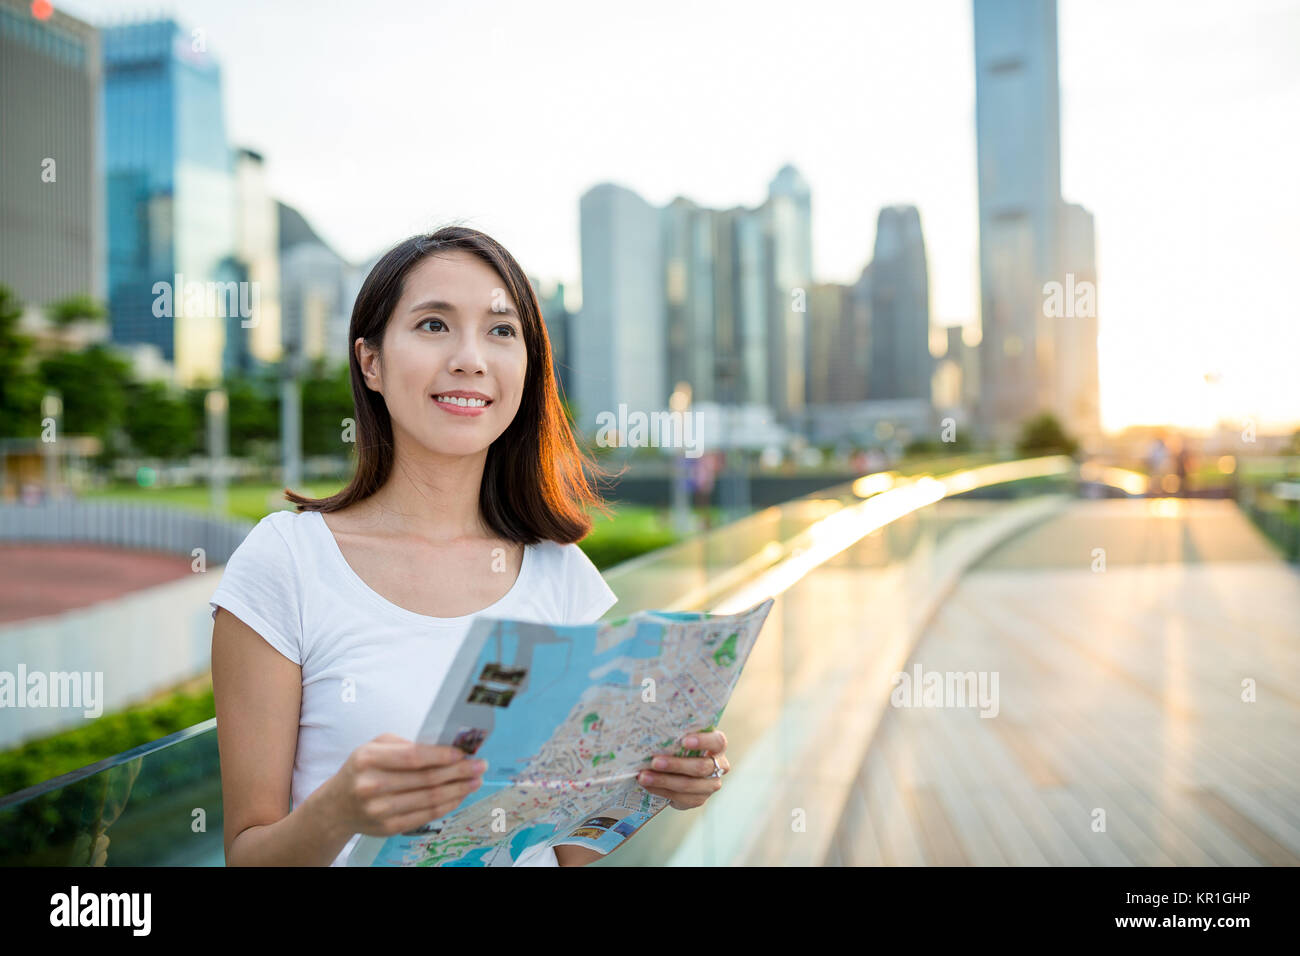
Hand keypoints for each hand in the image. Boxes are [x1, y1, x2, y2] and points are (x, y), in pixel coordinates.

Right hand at [324, 733, 485, 837]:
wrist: (337, 806)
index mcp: (368, 759)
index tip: (463, 753)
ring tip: (475, 780)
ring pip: (429, 799)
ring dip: (458, 790)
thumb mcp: (375, 746)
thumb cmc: (362, 769)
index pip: (413, 757)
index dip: (442, 755)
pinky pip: (426, 816)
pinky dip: (447, 805)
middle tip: (480, 766)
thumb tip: (444, 747)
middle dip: (459, 772)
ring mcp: (379, 810)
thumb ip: (405, 744)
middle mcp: (371, 786)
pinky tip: (460, 796)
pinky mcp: (388, 828)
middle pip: (426, 779)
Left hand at [637, 730, 729, 810]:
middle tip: (654, 761)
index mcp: (717, 746)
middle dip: (675, 765)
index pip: (717, 742)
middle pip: (701, 767)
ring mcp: (710, 785)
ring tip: (643, 777)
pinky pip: (680, 797)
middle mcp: (719, 766)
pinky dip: (661, 791)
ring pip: (688, 785)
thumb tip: (654, 725)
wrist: (681, 768)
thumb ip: (676, 733)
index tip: (683, 741)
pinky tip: (647, 785)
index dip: (703, 742)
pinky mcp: (699, 799)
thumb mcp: (682, 737)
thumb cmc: (680, 745)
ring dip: (663, 781)